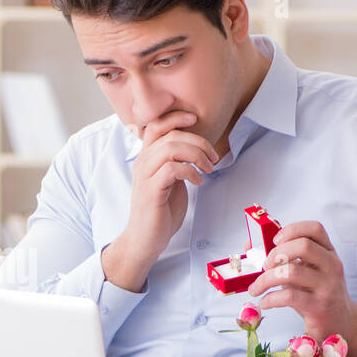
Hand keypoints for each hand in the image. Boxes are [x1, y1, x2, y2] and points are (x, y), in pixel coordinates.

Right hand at [118, 111, 221, 266]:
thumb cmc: (160, 211)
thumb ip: (177, 163)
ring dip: (196, 156)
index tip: (195, 119)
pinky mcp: (151, 190)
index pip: (156, 126)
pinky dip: (190, 172)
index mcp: (147, 158)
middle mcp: (142, 162)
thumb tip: (195, 149)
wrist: (146, 239)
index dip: (175, 117)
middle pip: (170, 136)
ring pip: (171, 149)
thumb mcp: (171, 181)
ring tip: (208, 169)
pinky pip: (172, 169)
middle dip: (198, 142)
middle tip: (213, 158)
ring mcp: (145, 176)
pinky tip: (198, 182)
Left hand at [247, 220, 356, 356]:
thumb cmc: (316, 294)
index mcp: (328, 253)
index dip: (292, 229)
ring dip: (265, 279)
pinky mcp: (319, 306)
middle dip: (276, 253)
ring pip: (291, 272)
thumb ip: (284, 258)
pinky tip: (264, 302)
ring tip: (256, 288)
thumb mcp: (305, 272)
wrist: (341, 323)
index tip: (275, 240)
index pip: (315, 229)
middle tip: (265, 266)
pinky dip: (270, 298)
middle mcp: (331, 266)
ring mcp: (327, 286)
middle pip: (303, 246)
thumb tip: (249, 245)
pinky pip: (289, 296)